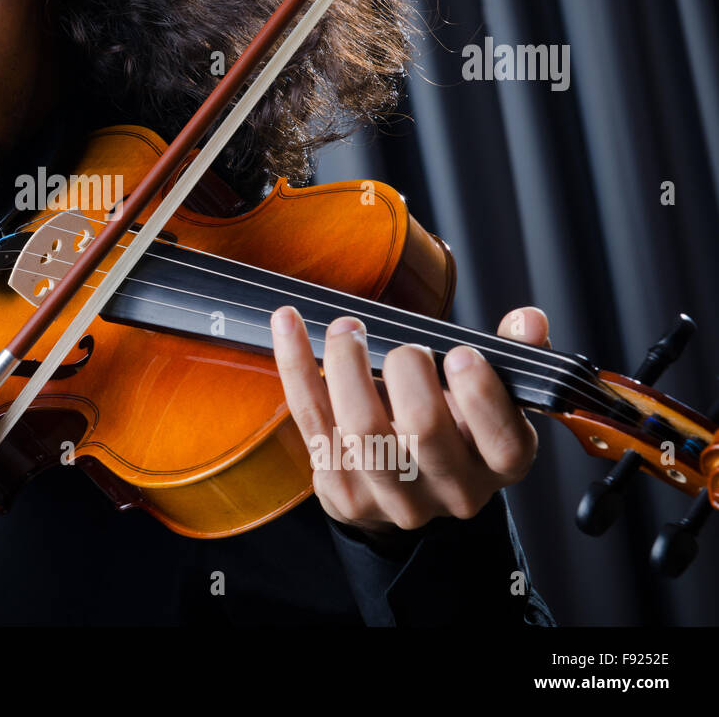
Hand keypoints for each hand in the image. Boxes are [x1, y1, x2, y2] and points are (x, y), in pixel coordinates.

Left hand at [270, 305, 545, 537]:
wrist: (406, 491)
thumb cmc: (453, 426)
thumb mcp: (494, 398)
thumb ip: (513, 357)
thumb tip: (528, 320)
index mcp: (498, 463)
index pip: (503, 441)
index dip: (482, 396)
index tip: (461, 354)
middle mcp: (449, 489)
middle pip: (425, 432)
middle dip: (409, 373)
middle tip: (403, 346)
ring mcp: (390, 496)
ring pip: (361, 429)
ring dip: (347, 367)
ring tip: (345, 328)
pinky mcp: (338, 486)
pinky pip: (310, 419)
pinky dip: (297, 365)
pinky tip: (288, 323)